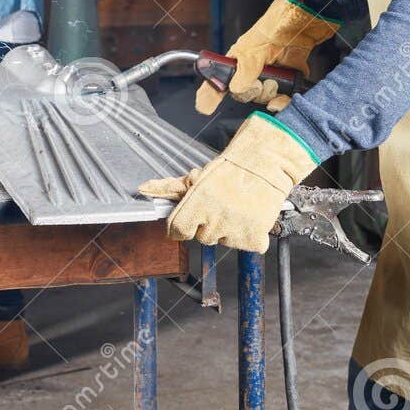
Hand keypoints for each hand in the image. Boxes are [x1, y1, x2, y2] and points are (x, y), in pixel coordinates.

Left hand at [139, 113, 316, 252]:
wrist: (266, 163)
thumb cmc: (230, 170)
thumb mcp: (198, 177)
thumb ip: (170, 188)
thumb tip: (143, 189)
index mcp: (199, 202)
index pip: (178, 231)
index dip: (183, 226)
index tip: (192, 220)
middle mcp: (216, 218)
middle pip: (202, 237)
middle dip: (209, 224)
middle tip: (222, 205)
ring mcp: (236, 231)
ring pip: (224, 241)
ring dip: (229, 230)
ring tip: (239, 208)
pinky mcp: (255, 239)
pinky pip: (247, 246)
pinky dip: (250, 236)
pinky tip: (251, 217)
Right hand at [196, 0, 339, 115]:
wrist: (304, 24)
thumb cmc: (274, 27)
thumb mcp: (254, 49)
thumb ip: (245, 71)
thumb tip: (237, 90)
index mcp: (238, 61)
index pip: (219, 82)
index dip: (210, 95)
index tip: (204, 107)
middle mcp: (252, 70)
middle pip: (244, 94)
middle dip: (251, 92)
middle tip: (258, 83)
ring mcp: (269, 75)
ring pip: (263, 97)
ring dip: (269, 94)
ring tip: (275, 82)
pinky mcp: (286, 79)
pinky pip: (282, 98)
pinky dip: (284, 101)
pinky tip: (284, 97)